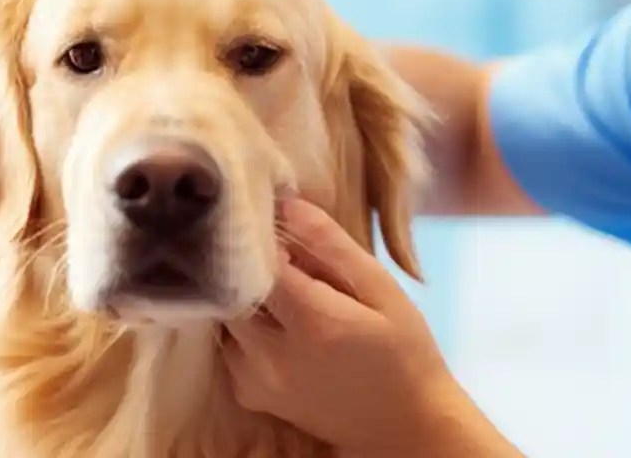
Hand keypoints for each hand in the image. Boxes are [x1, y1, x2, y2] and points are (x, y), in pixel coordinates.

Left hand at [222, 197, 522, 457]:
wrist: (402, 425)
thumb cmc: (404, 351)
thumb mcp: (382, 291)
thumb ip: (333, 248)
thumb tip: (288, 205)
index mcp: (313, 322)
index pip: (260, 259)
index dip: (268, 235)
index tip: (283, 222)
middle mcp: (272, 355)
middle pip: (234, 287)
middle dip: (255, 266)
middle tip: (290, 260)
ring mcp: (256, 380)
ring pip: (226, 315)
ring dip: (249, 296)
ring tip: (289, 293)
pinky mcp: (250, 395)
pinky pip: (230, 345)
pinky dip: (247, 327)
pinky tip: (281, 326)